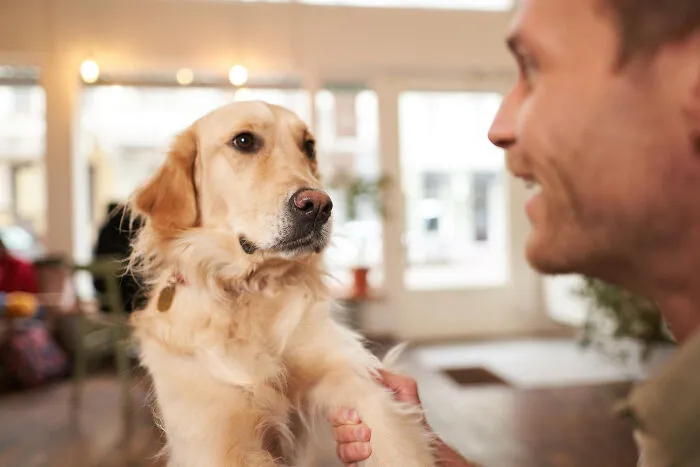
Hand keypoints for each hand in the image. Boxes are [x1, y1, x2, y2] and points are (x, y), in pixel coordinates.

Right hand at [331, 369, 476, 466]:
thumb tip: (371, 369)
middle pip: (335, 426)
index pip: (339, 409)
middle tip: (363, 426)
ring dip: (351, 441)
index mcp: (362, 410)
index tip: (354, 413)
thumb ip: (389, 378)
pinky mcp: (359, 461)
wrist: (424, 443)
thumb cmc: (413, 418)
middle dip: (345, 426)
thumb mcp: (405, 390)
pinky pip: (345, 460)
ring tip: (368, 439)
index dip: (341, 411)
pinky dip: (354, 454)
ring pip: (339, 444)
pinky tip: (366, 451)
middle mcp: (355, 428)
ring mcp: (356, 446)